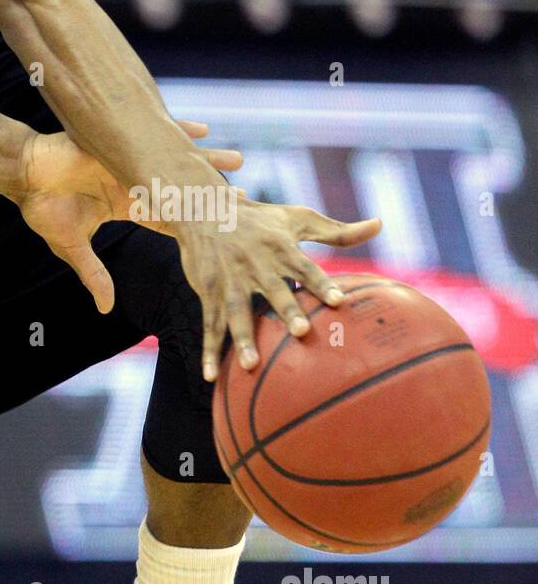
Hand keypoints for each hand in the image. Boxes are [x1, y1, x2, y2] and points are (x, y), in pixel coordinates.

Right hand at [14, 121, 242, 313]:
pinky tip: (203, 130)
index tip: (222, 232)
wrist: (25, 173)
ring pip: (174, 161)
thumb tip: (106, 308)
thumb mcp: (71, 245)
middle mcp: (133, 183)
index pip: (169, 218)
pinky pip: (151, 132)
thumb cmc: (43, 208)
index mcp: (126, 205)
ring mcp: (128, 161)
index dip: (196, 225)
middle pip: (181, 189)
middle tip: (248, 199)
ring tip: (238, 160)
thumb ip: (93, 273)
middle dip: (212, 194)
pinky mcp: (117, 142)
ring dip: (206, 161)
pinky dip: (177, 130)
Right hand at [157, 194, 381, 380]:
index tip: (339, 302)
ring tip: (250, 365)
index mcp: (281, 248)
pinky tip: (209, 376)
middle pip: (274, 290)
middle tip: (302, 332)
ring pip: (237, 311)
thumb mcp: (297, 218)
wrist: (203, 207)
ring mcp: (230, 279)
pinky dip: (208, 350)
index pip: (306, 267)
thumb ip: (338, 231)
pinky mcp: (209, 290)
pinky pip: (209, 323)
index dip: (321, 284)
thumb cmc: (259, 217)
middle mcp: (256, 264)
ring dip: (242, 338)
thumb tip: (380, 225)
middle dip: (287, 310)